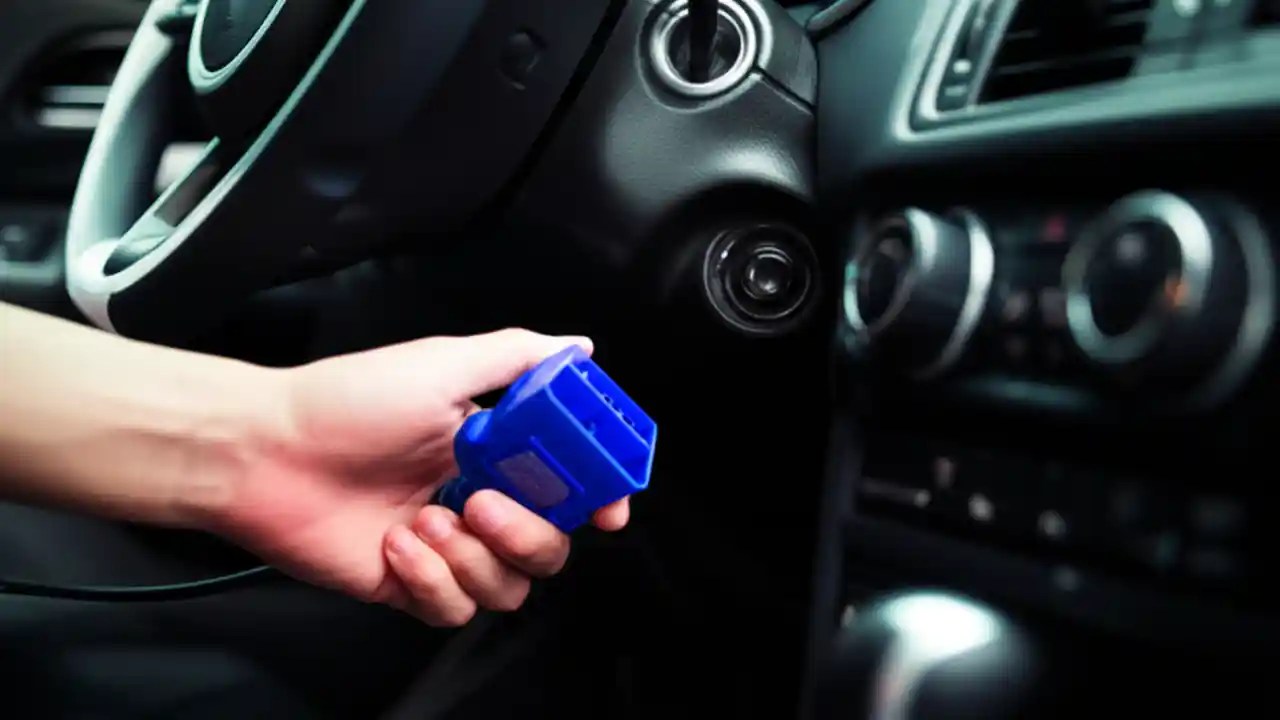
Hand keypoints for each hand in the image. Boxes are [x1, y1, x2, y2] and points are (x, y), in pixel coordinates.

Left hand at [217, 329, 629, 625]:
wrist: (263, 451)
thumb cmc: (346, 401)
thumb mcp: (441, 364)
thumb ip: (517, 358)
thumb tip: (579, 348)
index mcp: (494, 448)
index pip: (570, 483)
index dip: (599, 498)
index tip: (609, 509)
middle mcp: (476, 498)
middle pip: (550, 545)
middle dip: (528, 534)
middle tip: (483, 505)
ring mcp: (445, 545)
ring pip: (508, 585)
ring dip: (472, 558)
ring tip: (423, 519)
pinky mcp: (408, 583)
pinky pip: (454, 607)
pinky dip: (430, 578)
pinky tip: (396, 542)